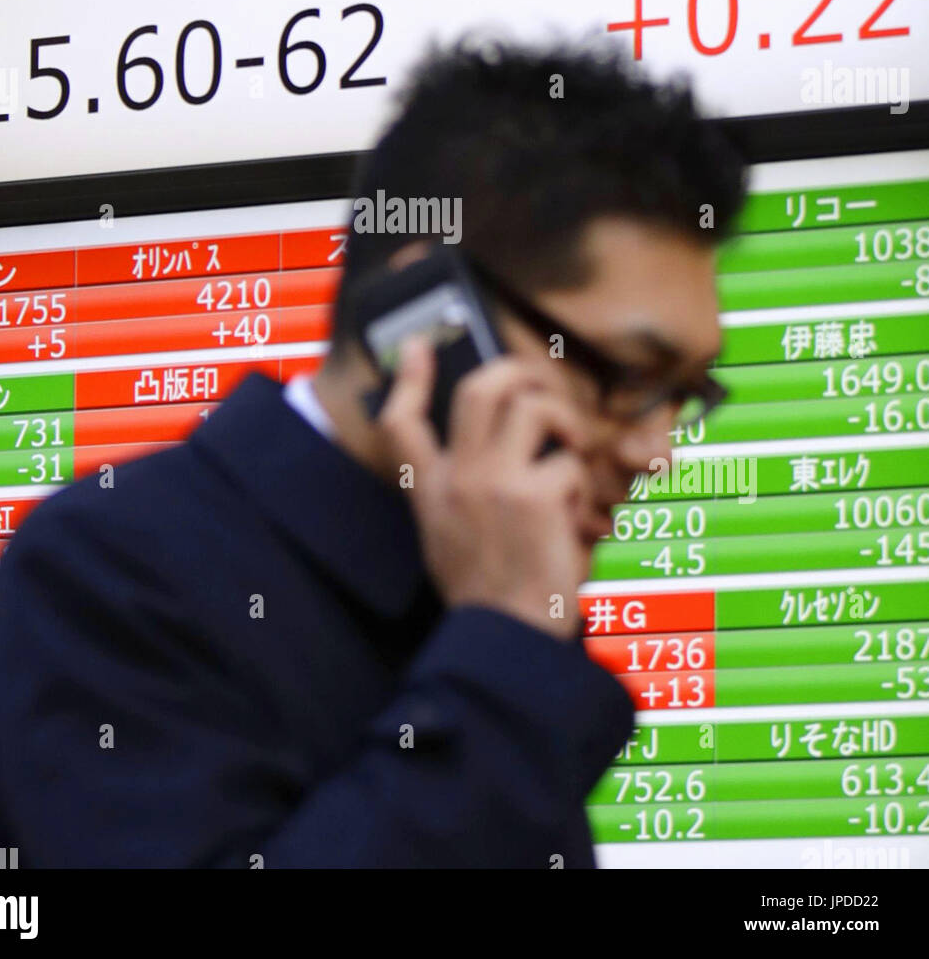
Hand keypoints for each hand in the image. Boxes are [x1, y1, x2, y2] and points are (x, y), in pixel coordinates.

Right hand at [377, 337, 597, 640]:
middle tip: (545, 387)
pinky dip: (582, 486)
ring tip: (574, 449)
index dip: (410, 377)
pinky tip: (577, 516)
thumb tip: (489, 454)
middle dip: (521, 371)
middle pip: (480, 387)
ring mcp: (492, 482)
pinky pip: (569, 464)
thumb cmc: (488, 592)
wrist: (504, 639)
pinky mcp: (533, 496)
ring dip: (565, 421)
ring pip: (532, 407)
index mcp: (431, 489)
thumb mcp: (446, 538)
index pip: (401, 421)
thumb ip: (458, 492)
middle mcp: (456, 478)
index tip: (418, 344)